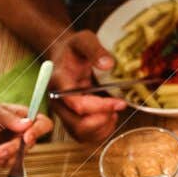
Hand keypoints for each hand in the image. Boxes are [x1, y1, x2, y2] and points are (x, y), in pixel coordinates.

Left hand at [0, 103, 53, 164]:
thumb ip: (10, 118)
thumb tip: (28, 124)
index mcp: (25, 117)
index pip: (43, 124)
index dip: (38, 131)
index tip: (26, 138)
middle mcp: (24, 132)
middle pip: (29, 144)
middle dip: (13, 148)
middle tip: (0, 150)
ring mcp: (17, 145)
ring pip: (20, 156)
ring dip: (4, 157)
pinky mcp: (9, 156)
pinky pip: (10, 163)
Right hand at [48, 30, 125, 144]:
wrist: (64, 58)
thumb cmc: (74, 49)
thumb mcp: (84, 39)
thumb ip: (95, 49)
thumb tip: (108, 64)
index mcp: (59, 81)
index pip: (76, 104)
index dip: (100, 107)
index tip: (120, 102)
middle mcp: (57, 101)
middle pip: (78, 125)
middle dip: (103, 120)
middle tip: (117, 106)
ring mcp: (63, 112)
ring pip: (81, 134)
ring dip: (102, 127)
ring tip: (113, 112)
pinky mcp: (69, 120)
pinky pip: (84, 136)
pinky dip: (100, 132)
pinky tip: (108, 117)